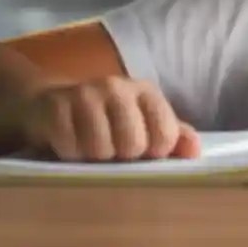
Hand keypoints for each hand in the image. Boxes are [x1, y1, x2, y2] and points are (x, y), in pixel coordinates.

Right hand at [20, 76, 201, 160]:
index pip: (165, 135)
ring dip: (95, 159)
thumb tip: (195, 152)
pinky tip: (69, 145)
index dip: (155, 154)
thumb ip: (172, 136)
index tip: (143, 154)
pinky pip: (71, 149)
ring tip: (91, 149)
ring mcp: (85, 94)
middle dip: (122, 158)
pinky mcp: (56, 107)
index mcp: (146, 92)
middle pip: (133, 145)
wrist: (52, 101)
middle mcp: (118, 87)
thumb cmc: (108, 119)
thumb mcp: (144, 122)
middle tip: (113, 151)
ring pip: (101, 150)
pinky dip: (70, 155)